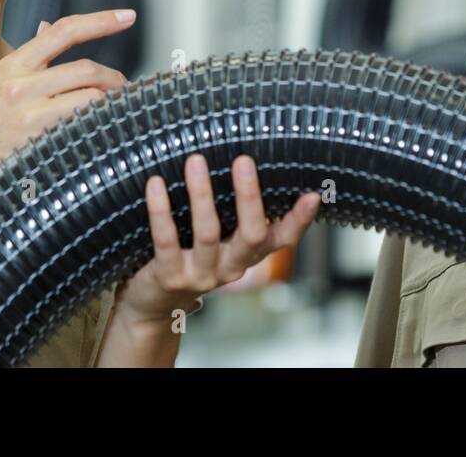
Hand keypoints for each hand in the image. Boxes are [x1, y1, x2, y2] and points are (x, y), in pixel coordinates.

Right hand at [0, 10, 134, 181]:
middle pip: (85, 68)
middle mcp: (18, 83)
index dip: (100, 21)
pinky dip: (99, 122)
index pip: (63, 31)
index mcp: (11, 65)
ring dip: (111, 102)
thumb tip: (48, 26)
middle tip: (125, 89)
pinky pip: (81, 122)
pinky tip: (104, 129)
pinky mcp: (33, 136)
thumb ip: (26, 61)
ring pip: (89, 95)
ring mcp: (26, 110)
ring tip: (117, 110)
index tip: (128, 16)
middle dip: (113, 78)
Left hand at [114, 153, 320, 327]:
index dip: (299, 220)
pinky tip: (156, 184)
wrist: (153, 306)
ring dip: (202, 194)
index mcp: (248, 256)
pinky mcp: (169, 277)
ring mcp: (201, 274)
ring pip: (208, 233)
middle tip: (244, 160)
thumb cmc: (189, 257)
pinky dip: (161, 210)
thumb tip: (241, 159)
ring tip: (196, 161)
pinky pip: (166, 240)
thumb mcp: (220, 241)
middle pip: (251, 234)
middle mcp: (231, 267)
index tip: (313, 195)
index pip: (283, 239)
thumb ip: (233, 214)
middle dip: (249, 196)